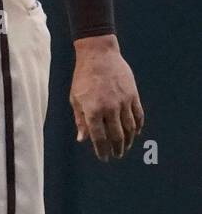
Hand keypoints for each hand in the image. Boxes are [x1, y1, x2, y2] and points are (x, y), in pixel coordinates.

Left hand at [70, 35, 143, 161]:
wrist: (98, 55)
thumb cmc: (82, 77)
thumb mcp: (75, 98)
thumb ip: (80, 120)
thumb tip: (82, 139)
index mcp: (92, 110)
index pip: (99, 137)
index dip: (102, 150)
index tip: (104, 158)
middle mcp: (109, 108)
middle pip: (116, 136)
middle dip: (116, 149)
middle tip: (116, 155)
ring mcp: (123, 102)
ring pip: (130, 128)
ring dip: (128, 140)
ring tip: (125, 147)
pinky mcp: (133, 95)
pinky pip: (138, 115)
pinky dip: (138, 126)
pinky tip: (136, 133)